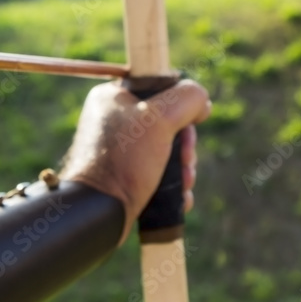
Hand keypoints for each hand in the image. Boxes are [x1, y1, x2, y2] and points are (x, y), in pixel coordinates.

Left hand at [61, 79, 210, 241]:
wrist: (98, 212)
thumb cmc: (123, 162)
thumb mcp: (159, 119)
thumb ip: (187, 99)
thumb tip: (202, 101)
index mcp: (113, 98)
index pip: (160, 89)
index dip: (181, 108)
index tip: (188, 127)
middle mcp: (113, 120)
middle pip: (168, 123)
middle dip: (185, 146)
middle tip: (186, 162)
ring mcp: (118, 150)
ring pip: (167, 151)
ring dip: (183, 168)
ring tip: (184, 183)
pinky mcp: (124, 176)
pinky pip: (157, 173)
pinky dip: (172, 185)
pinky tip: (180, 197)